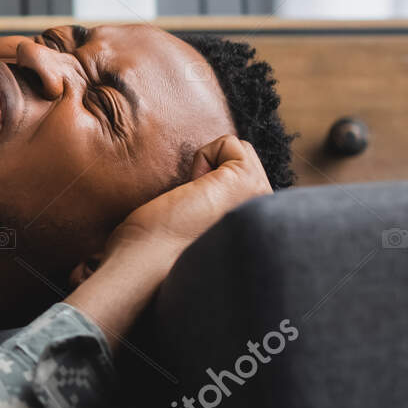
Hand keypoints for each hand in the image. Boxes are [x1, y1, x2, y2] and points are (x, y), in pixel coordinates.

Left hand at [66, 134, 271, 342]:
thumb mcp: (184, 226)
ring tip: (188, 201)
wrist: (144, 265)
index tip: (186, 215)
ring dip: (204, 167)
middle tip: (186, 208)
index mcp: (250, 228)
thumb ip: (203, 209)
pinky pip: (233, 143)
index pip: (240, 180)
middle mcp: (263, 217)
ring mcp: (262, 200)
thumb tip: (194, 188)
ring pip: (238, 153)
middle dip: (208, 173)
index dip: (206, 185)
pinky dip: (205, 154)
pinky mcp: (250, 182)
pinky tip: (191, 188)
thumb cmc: (152, 250)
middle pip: (241, 164)